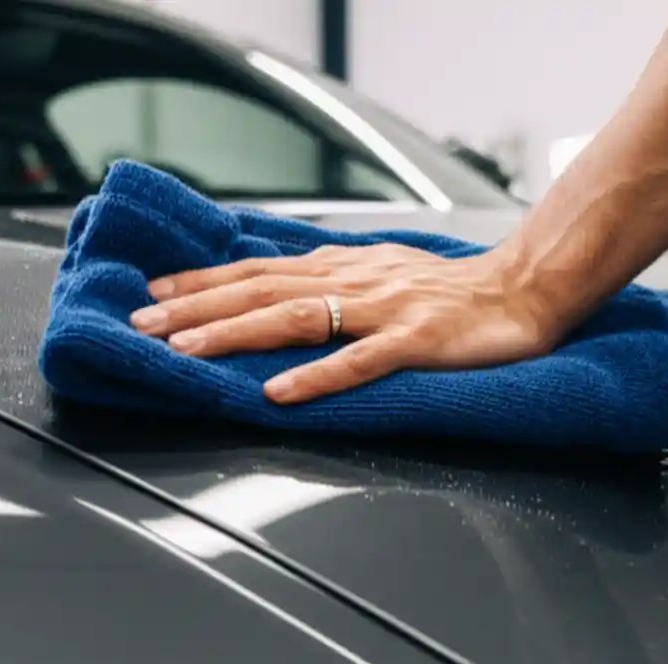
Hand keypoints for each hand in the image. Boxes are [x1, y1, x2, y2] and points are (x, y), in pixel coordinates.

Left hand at [129, 243, 559, 404]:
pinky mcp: (417, 341)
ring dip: (237, 334)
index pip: (260, 269)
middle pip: (263, 289)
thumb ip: (336, 279)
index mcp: (347, 266)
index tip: (154, 291)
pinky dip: (317, 375)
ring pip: (298, 318)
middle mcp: (357, 280)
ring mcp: (386, 310)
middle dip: (198, 306)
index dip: (204, 280)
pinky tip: (279, 392)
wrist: (525, 288)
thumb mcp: (385, 270)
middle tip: (143, 322)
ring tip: (187, 351)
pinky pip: (361, 361)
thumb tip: (281, 287)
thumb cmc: (456, 287)